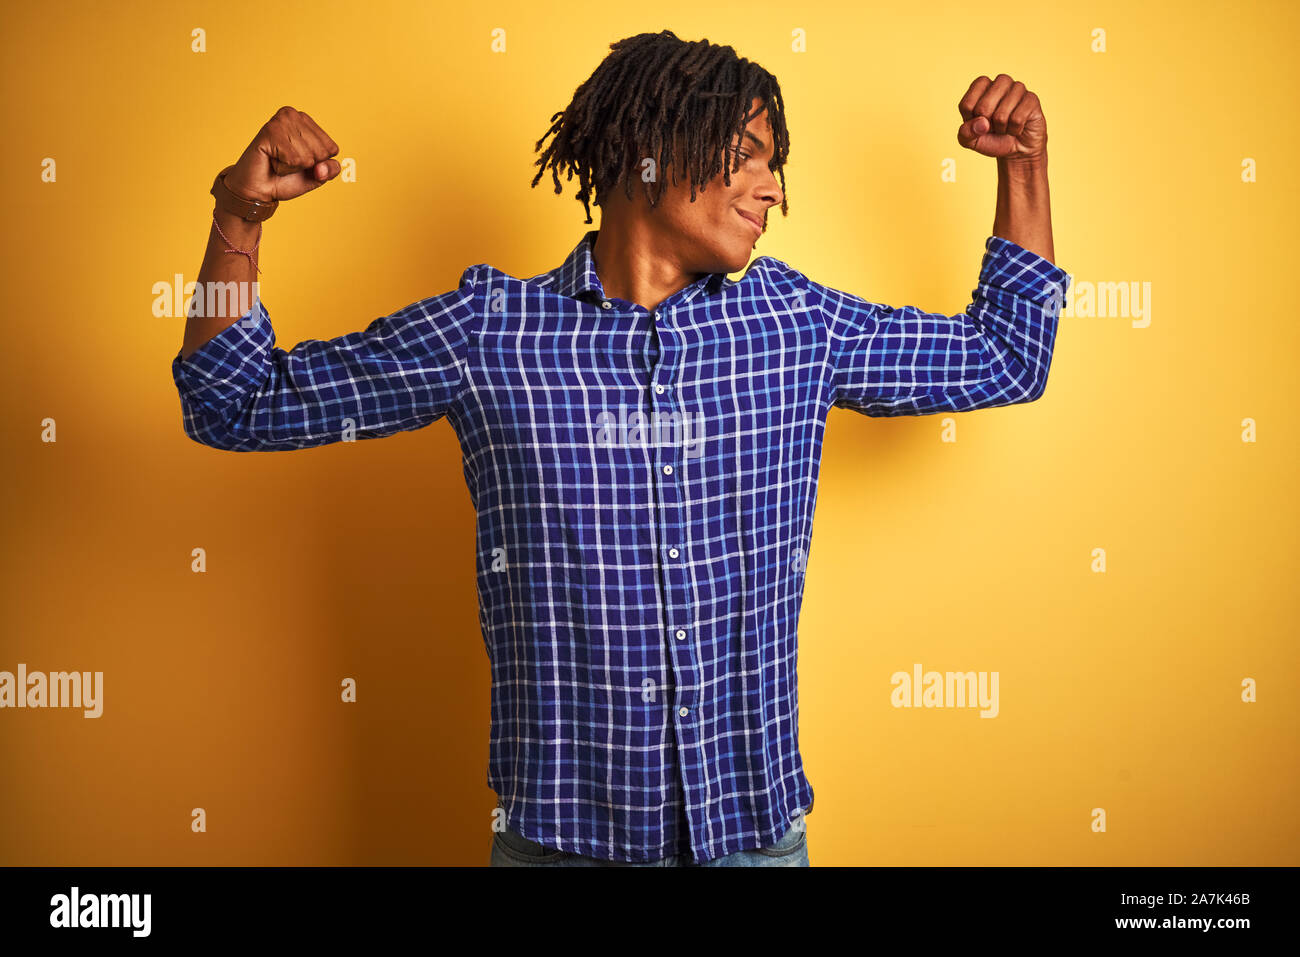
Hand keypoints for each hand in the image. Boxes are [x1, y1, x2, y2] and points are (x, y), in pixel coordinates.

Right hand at [223, 106, 340, 203]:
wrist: (259, 190)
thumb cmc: (286, 179)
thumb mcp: (317, 175)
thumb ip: (331, 169)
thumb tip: (323, 167)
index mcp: (306, 120)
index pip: (332, 149)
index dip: (318, 164)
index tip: (299, 162)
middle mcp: (293, 114)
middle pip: (322, 152)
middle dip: (306, 166)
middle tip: (286, 163)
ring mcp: (280, 121)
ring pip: (308, 156)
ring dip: (293, 167)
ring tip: (278, 161)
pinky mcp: (270, 131)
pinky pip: (293, 159)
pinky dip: (284, 168)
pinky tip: (272, 161)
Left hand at [957, 75, 1046, 163]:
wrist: (1017, 148)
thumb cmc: (991, 139)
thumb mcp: (970, 140)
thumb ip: (965, 133)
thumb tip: (982, 123)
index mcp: (981, 86)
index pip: (967, 104)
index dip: (971, 121)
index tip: (978, 123)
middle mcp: (1000, 82)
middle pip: (983, 107)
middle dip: (987, 125)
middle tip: (994, 126)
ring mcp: (1017, 88)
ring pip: (1001, 114)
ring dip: (1002, 128)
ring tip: (1006, 126)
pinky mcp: (1032, 99)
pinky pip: (1017, 119)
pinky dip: (1015, 130)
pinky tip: (1018, 126)